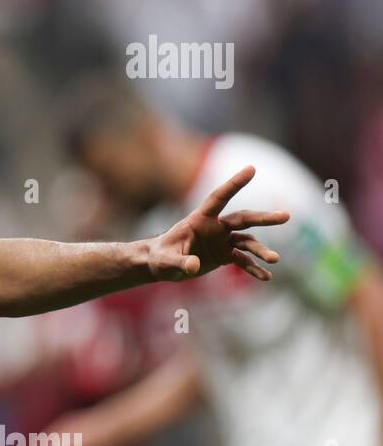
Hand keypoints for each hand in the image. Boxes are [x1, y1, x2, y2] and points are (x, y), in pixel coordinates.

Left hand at [146, 165, 287, 281]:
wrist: (161, 266)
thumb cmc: (159, 257)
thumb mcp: (164, 261)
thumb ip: (179, 262)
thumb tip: (194, 266)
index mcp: (199, 219)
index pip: (219, 198)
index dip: (234, 184)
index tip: (251, 168)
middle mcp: (215, 227)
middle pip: (243, 219)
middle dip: (264, 218)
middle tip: (286, 216)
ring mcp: (222, 240)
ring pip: (247, 241)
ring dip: (261, 250)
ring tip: (274, 259)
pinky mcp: (225, 255)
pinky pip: (243, 260)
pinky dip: (254, 268)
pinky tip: (266, 277)